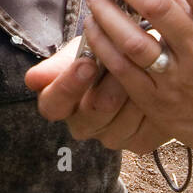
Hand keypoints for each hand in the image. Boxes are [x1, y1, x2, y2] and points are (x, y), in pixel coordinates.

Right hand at [28, 37, 171, 151]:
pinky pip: (145, 130)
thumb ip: (60, 64)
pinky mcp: (138, 142)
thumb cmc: (105, 52)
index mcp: (59, 103)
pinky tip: (159, 88)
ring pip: (121, 122)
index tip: (87, 63)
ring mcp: (110, 137)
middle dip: (111, 84)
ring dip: (135, 92)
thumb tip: (33, 80)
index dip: (68, 86)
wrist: (143, 59)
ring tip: (147, 68)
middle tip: (128, 59)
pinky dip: (154, 106)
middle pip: (92, 114)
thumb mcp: (80, 50)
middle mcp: (81, 125)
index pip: (52, 105)